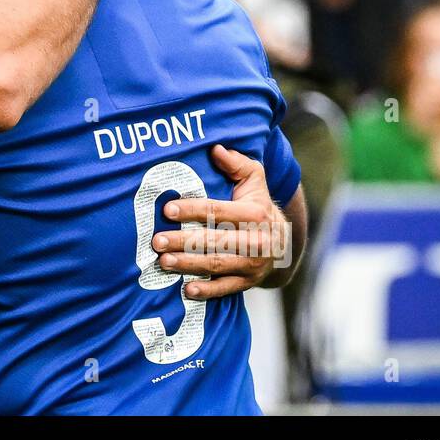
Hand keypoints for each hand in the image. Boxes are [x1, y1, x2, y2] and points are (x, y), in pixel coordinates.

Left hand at [149, 144, 290, 300]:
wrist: (283, 243)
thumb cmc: (258, 204)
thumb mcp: (254, 179)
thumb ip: (236, 163)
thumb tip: (215, 148)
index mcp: (255, 214)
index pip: (218, 211)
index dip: (192, 210)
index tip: (167, 210)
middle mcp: (257, 241)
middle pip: (215, 241)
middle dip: (184, 241)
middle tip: (157, 240)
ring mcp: (254, 264)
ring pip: (218, 265)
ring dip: (189, 265)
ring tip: (164, 262)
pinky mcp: (249, 282)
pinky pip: (227, 288)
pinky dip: (208, 291)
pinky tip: (187, 289)